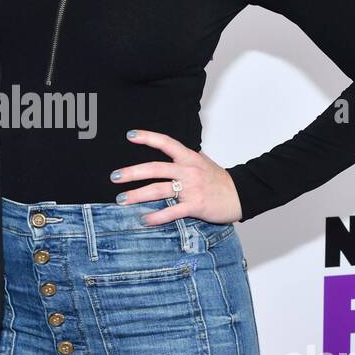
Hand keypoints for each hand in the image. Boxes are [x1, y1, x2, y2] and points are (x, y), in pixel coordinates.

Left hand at [110, 129, 242, 224]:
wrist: (240, 195)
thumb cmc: (219, 180)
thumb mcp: (201, 162)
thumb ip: (183, 158)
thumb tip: (166, 151)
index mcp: (189, 157)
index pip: (166, 143)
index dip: (148, 138)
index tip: (130, 136)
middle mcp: (188, 170)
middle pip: (155, 168)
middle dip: (132, 172)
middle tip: (114, 177)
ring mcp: (191, 188)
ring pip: (159, 190)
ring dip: (138, 195)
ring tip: (121, 199)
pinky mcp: (195, 206)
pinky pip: (172, 212)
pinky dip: (157, 216)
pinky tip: (144, 219)